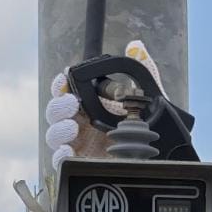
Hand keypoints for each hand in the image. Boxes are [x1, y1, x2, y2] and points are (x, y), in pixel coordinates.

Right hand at [44, 40, 166, 169]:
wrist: (157, 159)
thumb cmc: (146, 129)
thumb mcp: (148, 100)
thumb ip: (142, 72)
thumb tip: (136, 47)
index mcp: (89, 105)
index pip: (66, 90)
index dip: (62, 83)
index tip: (67, 78)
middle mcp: (80, 124)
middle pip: (55, 111)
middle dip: (58, 105)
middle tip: (71, 103)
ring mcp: (78, 145)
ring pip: (54, 135)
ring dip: (58, 129)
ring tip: (71, 126)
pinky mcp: (81, 164)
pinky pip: (61, 161)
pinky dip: (60, 156)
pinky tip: (68, 151)